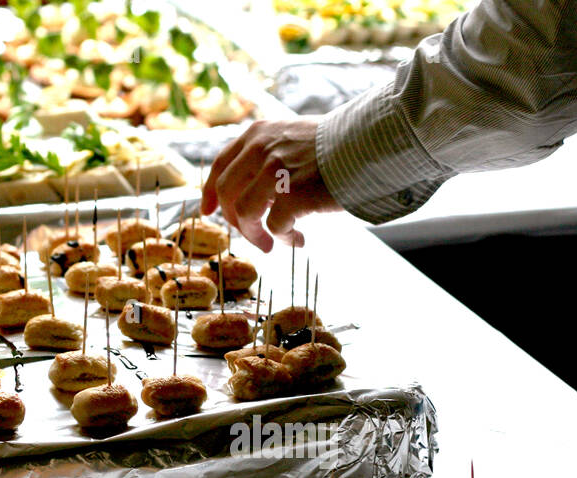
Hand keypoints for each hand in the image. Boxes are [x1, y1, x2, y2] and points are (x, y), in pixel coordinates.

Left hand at [201, 119, 341, 251]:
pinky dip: (283, 238)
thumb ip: (270, 154)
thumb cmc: (338, 145)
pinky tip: (298, 240)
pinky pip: (275, 226)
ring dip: (255, 235)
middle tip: (254, 237)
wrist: (369, 144)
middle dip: (236, 222)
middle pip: (228, 194)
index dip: (210, 192)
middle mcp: (261, 149)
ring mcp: (275, 171)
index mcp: (258, 134)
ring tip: (272, 244)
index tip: (208, 211)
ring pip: (246, 213)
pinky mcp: (294, 194)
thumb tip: (254, 190)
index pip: (221, 165)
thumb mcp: (293, 135)